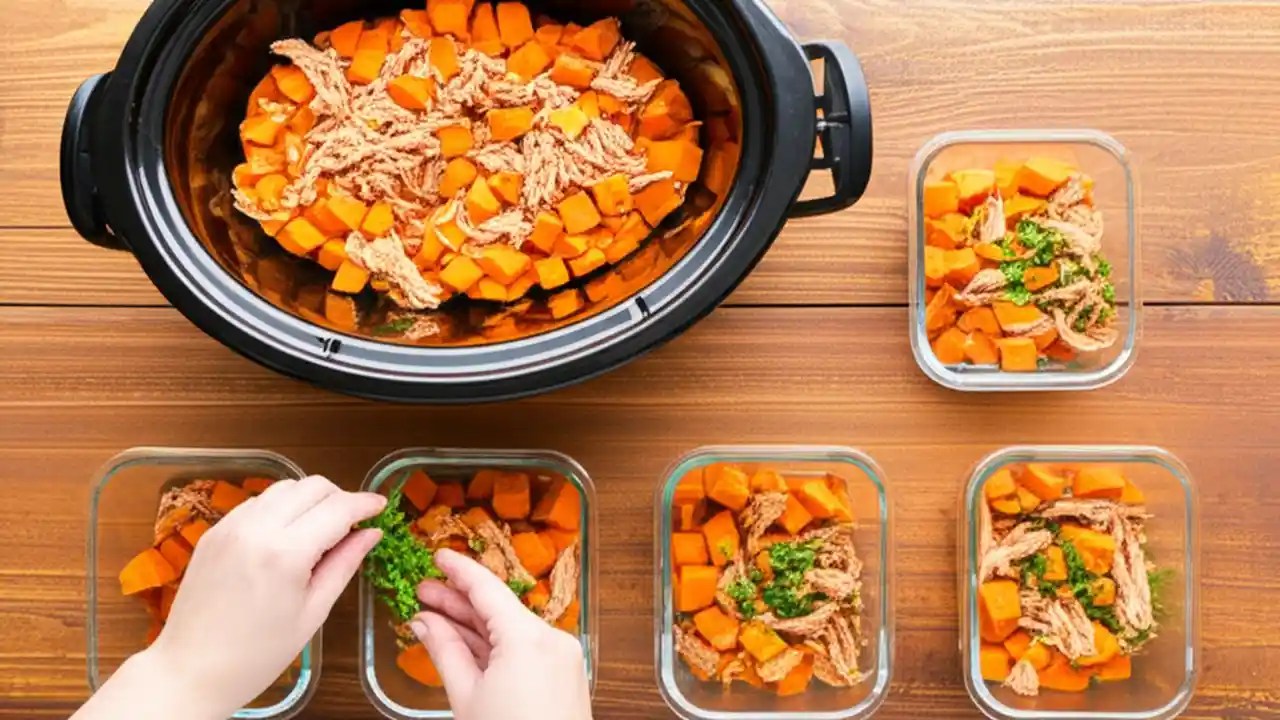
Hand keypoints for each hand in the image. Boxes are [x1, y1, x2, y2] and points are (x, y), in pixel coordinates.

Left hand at [73, 476, 386, 719]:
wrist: (191, 669)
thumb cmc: (259, 653)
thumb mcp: (313, 612)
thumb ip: (344, 565)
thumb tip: (372, 533)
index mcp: (286, 553)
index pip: (338, 508)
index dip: (365, 503)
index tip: (381, 506)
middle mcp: (256, 528)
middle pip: (311, 486)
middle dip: (339, 497)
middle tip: (353, 523)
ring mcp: (230, 526)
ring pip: (283, 487)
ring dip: (309, 499)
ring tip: (320, 529)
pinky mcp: (214, 532)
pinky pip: (257, 502)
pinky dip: (280, 507)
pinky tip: (286, 536)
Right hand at [412, 549, 592, 719]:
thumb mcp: (466, 697)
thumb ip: (445, 651)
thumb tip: (425, 623)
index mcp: (529, 638)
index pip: (488, 589)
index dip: (459, 570)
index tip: (438, 555)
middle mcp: (552, 639)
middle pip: (498, 608)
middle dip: (459, 599)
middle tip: (423, 590)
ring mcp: (561, 656)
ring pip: (510, 628)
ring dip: (474, 622)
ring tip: (435, 613)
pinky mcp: (563, 673)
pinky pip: (524, 648)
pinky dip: (494, 644)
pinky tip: (465, 641)